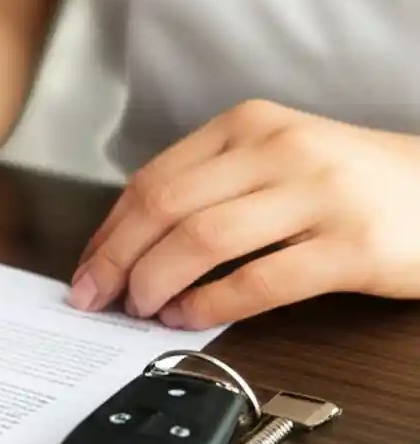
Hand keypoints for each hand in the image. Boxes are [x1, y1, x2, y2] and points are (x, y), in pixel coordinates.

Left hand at [70, 99, 419, 328]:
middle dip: (116, 260)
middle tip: (94, 298)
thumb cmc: (355, 184)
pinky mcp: (352, 246)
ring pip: (202, 240)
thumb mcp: (280, 160)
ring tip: (140, 309)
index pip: (152, 179)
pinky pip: (259, 280)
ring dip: (155, 282)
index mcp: (249, 125)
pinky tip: (188, 317)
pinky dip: (210, 304)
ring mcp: (318, 194)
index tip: (87, 269)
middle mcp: (279, 149)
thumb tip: (132, 243)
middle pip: (164, 207)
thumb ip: (214, 187)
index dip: (109, 231)